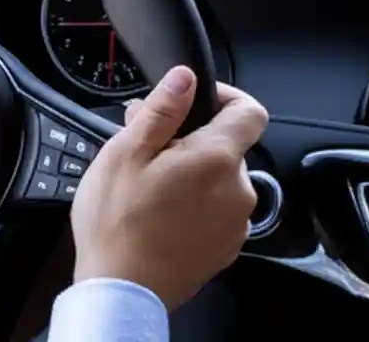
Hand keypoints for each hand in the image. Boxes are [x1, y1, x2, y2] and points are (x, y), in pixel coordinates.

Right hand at [69, 66, 268, 309]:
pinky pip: (218, 211)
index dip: (226, 97)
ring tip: (150, 188)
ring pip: (220, 181)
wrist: (122, 291)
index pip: (251, 111)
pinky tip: (161, 215)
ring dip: (194, 175)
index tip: (196, 102)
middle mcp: (237, 190)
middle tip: (149, 150)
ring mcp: (236, 223)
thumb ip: (162, 109)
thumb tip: (185, 77)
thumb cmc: (117, 223)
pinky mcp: (226, 247)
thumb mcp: (126, 153)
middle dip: (192, 140)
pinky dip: (196, 205)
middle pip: (228, 147)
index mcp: (216, 159)